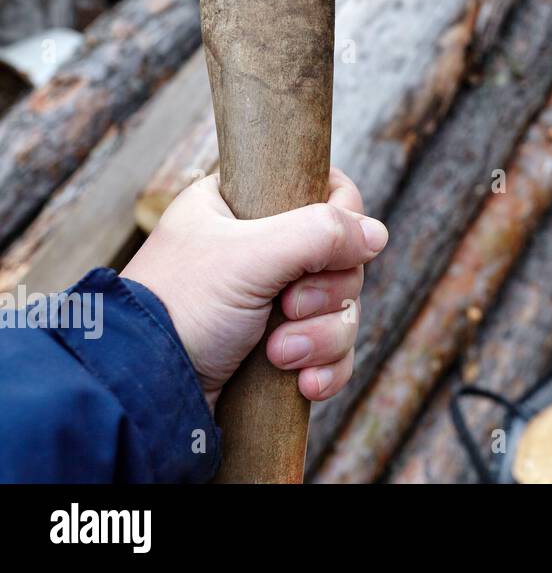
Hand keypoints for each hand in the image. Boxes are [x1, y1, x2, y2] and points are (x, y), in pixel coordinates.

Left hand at [121, 167, 386, 409]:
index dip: (342, 217)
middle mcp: (262, 250)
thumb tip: (378, 234)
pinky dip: (326, 368)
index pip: (325, 190)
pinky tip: (303, 383)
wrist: (142, 394)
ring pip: (343, 309)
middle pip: (343, 258)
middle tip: (289, 306)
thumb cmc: (180, 309)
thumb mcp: (249, 255)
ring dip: (323, 337)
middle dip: (326, 294)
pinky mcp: (281, 351)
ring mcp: (273, 303)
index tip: (332, 242)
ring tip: (280, 355)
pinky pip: (334, 352)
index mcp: (244, 206)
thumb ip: (319, 233)